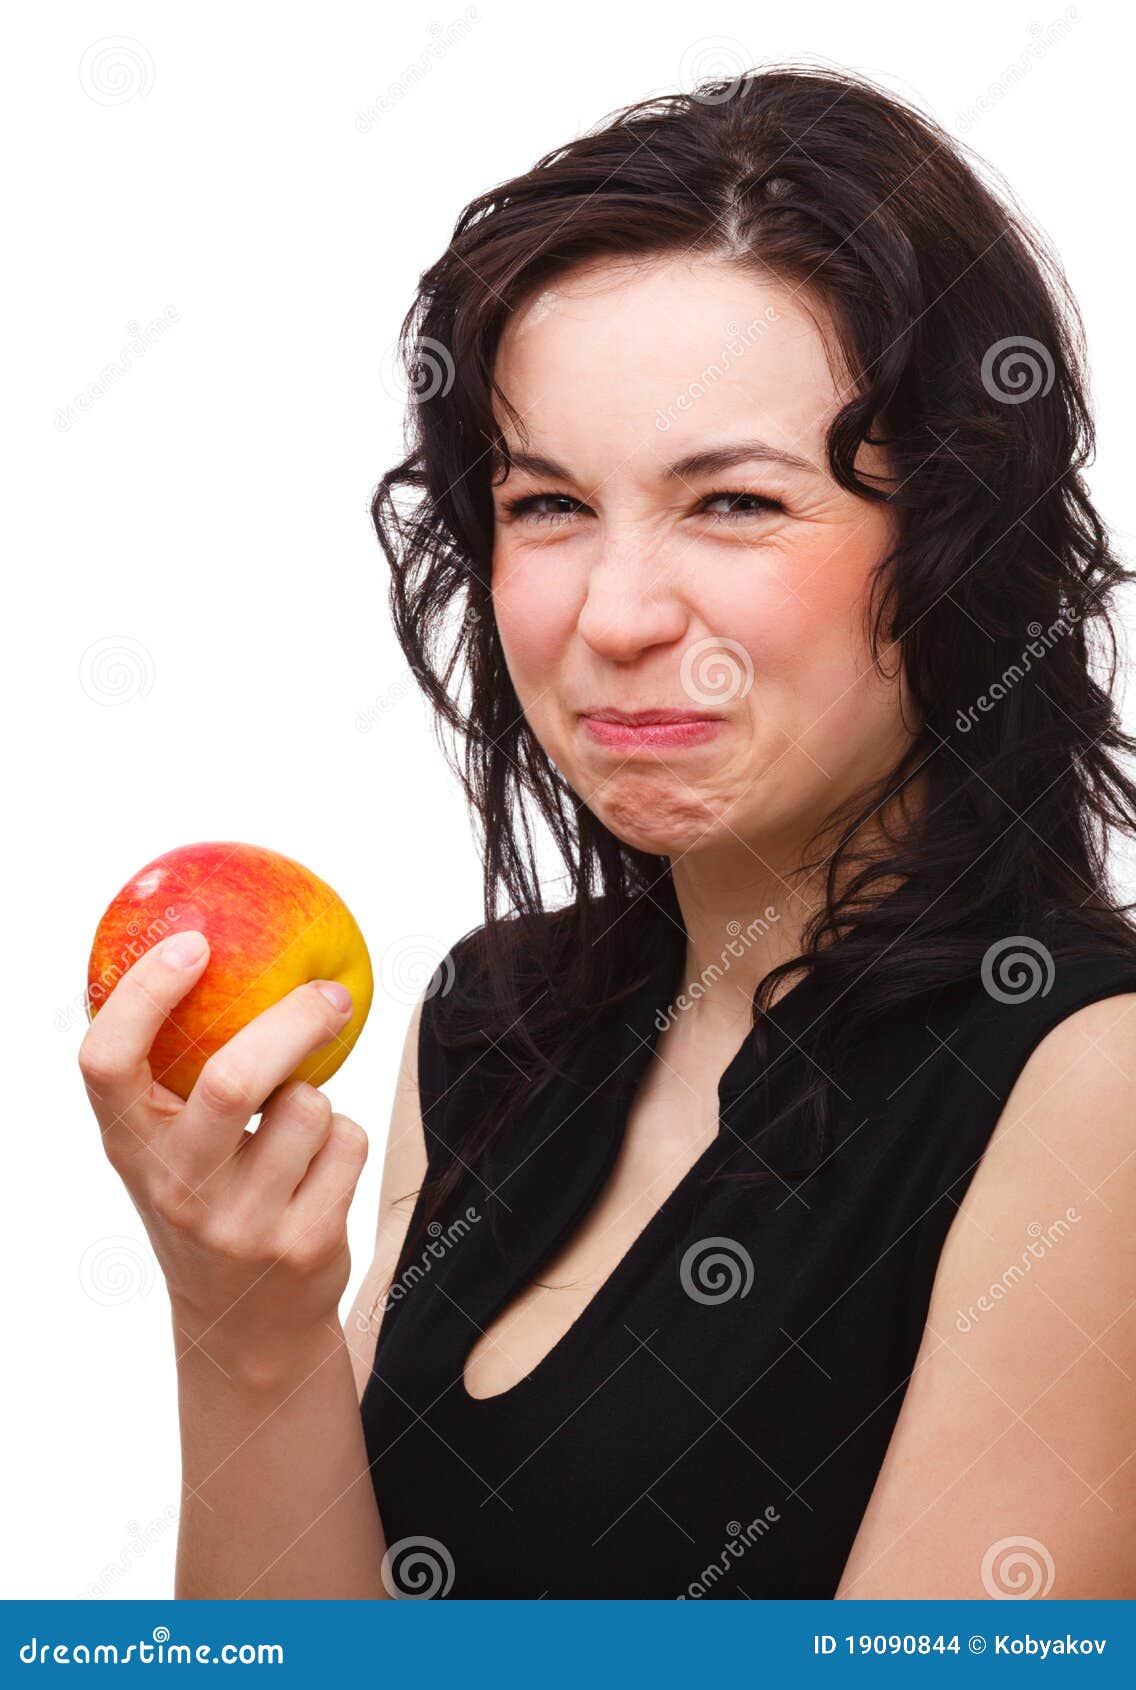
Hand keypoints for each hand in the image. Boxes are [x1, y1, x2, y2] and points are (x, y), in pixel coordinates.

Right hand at [78, 929, 369, 1384]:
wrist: (246, 1325)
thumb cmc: (210, 1197)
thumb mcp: (170, 1145)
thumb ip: (179, 1071)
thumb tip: (223, 944)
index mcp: (130, 1146)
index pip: (106, 1062)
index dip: (143, 996)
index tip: (193, 943)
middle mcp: (174, 1186)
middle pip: (233, 1079)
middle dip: (292, 1022)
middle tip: (328, 993)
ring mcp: (237, 1224)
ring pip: (308, 1108)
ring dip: (318, 1098)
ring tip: (296, 1130)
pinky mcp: (300, 1244)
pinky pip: (346, 1144)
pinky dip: (344, 1140)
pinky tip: (317, 1175)